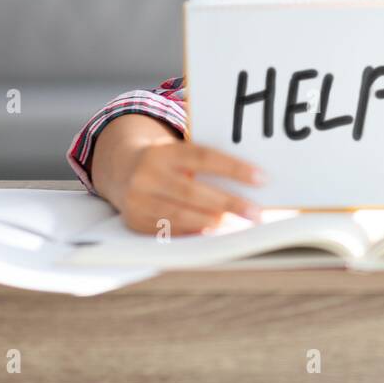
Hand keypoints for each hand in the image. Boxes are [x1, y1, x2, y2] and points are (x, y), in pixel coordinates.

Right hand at [94, 116, 265, 234]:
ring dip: (213, 222)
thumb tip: (250, 175)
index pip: (204, 157)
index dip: (234, 168)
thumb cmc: (167, 160)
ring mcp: (138, 199)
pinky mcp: (135, 220)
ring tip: (238, 224)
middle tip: (256, 212)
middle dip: (229, 203)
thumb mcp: (180, 150)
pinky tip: (213, 232)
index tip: (261, 178)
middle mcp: (148, 174)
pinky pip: (169, 230)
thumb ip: (206, 159)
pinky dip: (193, 232)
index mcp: (164, 151)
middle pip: (194, 191)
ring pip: (181, 215)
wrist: (122, 167)